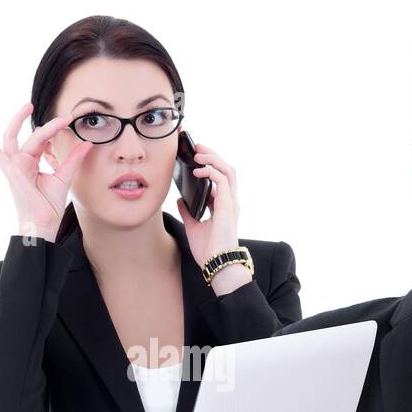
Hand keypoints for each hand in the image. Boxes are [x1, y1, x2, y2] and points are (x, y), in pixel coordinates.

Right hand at [0, 102, 93, 242]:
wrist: (42, 225)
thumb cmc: (48, 206)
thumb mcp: (64, 177)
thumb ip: (73, 159)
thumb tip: (87, 143)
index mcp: (32, 163)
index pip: (42, 141)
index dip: (55, 131)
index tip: (69, 121)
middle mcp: (21, 162)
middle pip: (31, 136)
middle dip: (43, 124)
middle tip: (57, 114)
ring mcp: (14, 166)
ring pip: (15, 138)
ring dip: (19, 121)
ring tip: (29, 107)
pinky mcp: (12, 172)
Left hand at [175, 141, 243, 289]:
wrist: (217, 265)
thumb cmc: (209, 251)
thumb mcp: (193, 226)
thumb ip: (188, 212)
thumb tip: (180, 199)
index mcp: (223, 206)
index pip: (220, 179)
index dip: (209, 165)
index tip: (195, 157)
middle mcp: (229, 202)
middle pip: (226, 169)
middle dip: (212, 155)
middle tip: (197, 147)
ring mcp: (230, 203)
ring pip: (228, 170)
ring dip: (213, 159)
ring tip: (198, 153)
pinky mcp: (227, 206)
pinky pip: (222, 180)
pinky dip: (211, 171)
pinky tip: (199, 170)